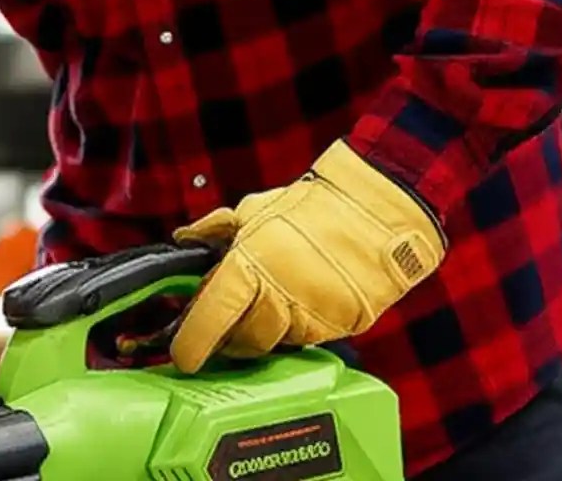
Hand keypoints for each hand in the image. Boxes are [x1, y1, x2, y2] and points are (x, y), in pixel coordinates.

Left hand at [169, 140, 446, 373]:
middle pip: (240, 342)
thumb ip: (216, 230)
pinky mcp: (337, 329)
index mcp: (250, 266)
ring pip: (271, 344)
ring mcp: (310, 317)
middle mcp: (278, 297)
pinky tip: (293, 305)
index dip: (191, 344)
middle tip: (224, 320)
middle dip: (227, 336)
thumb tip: (185, 239)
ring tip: (264, 305)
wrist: (378, 213)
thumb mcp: (255, 210)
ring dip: (260, 332)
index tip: (183, 353)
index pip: (210, 320)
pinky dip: (291, 329)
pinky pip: (302, 341)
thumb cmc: (316, 208)